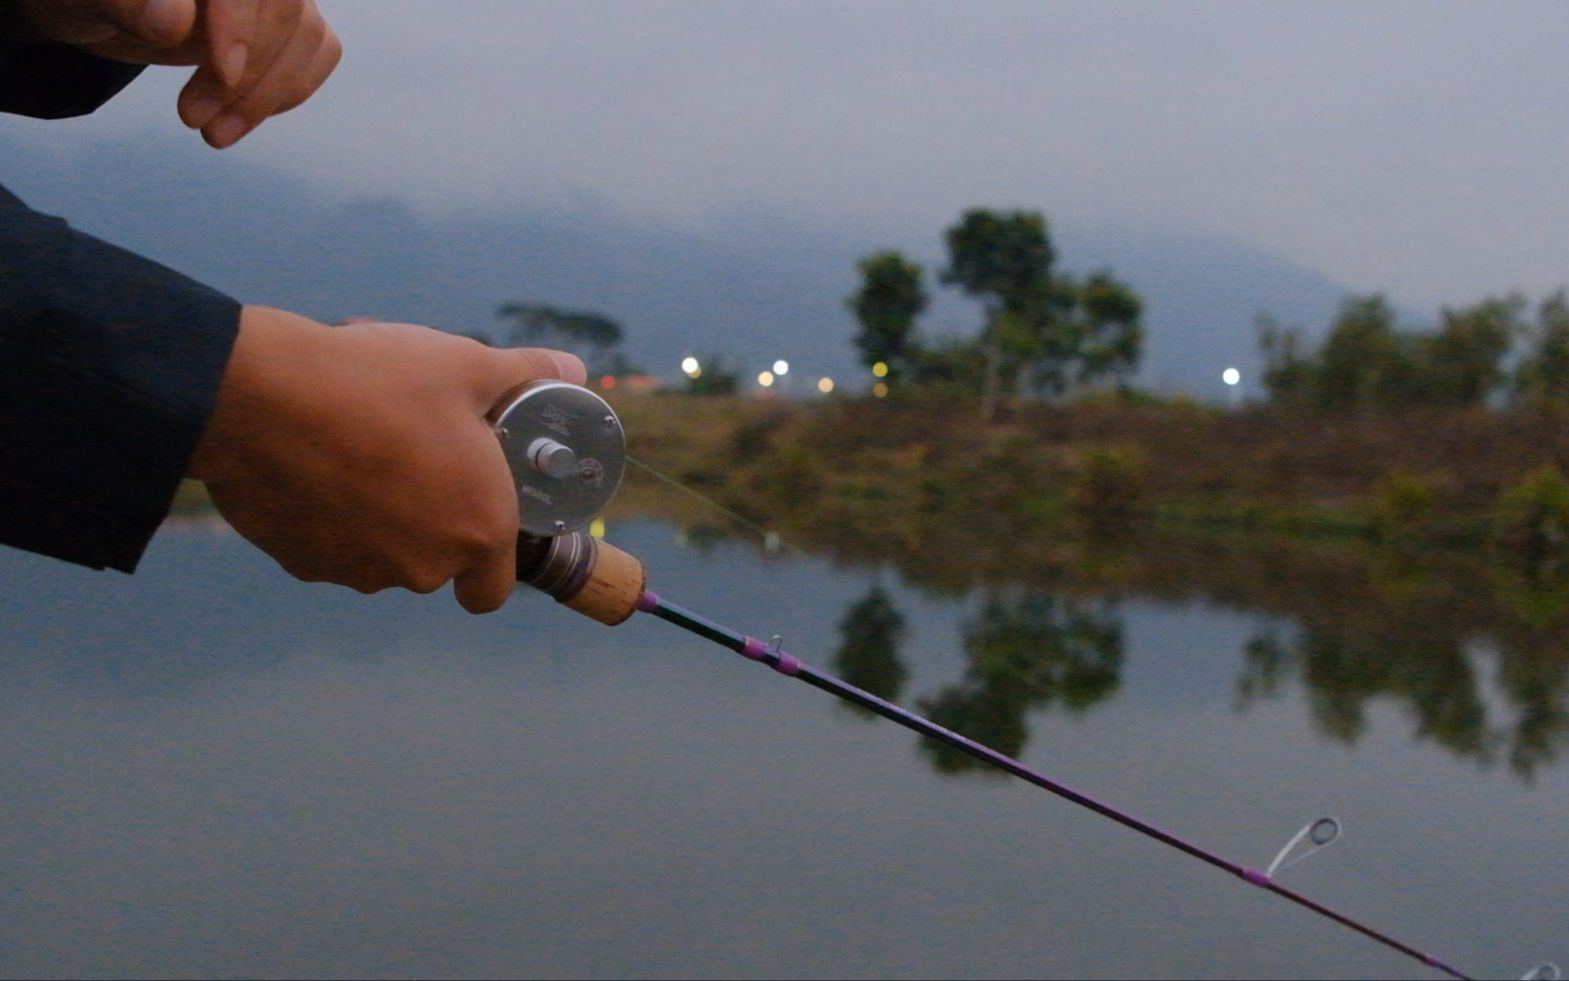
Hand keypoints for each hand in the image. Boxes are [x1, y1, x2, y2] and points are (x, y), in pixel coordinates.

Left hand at [11, 0, 339, 147]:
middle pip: (283, 6)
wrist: (99, 13)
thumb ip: (125, 3)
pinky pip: (320, 46)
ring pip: (306, 31)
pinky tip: (245, 114)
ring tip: (212, 133)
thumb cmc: (86, 0)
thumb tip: (173, 20)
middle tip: (193, 118)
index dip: (241, 21)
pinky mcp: (287, 18)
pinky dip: (289, 88)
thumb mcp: (84, 2)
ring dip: (265, 95)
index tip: (223, 70)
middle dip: (247, 72)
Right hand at [190, 307, 587, 612]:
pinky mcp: (303, 565)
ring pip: (382, 557)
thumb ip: (526, 373)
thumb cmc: (377, 382)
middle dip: (431, 523)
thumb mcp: (465, 364)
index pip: (493, 589)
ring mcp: (360, 572)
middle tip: (417, 461)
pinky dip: (330, 519)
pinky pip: (329, 548)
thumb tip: (571, 367)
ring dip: (379, 521)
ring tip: (363, 451)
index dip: (489, 560)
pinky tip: (318, 466)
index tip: (475, 517)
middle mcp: (425, 566)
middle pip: (438, 565)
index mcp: (480, 528)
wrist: (259, 397)